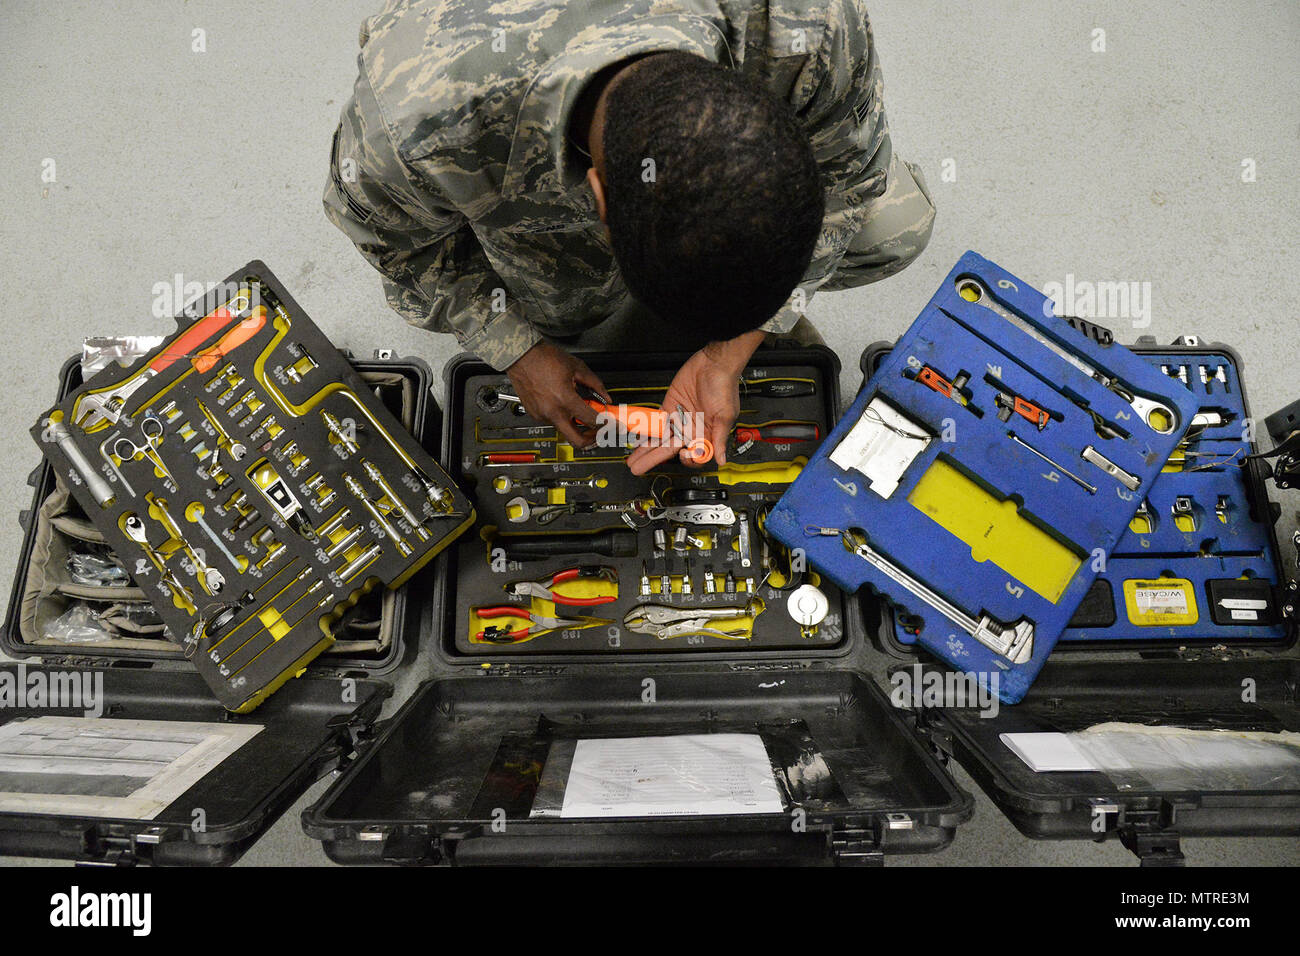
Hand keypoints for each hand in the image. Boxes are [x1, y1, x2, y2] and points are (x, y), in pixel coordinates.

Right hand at [506, 342, 609, 448]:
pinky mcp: (535, 415)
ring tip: (581, 410)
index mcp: (565, 400)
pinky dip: (563, 417)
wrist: (521, 356)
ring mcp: (542, 415)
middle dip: (592, 440)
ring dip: (576, 425)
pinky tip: (564, 404)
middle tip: (599, 432)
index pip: (593, 421)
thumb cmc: (544, 358)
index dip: (607, 424)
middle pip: (577, 441)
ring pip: (565, 430)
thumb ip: (595, 384)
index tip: (612, 425)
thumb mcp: (577, 367)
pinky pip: (553, 422)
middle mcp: (553, 412)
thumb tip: (605, 397)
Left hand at [626, 330, 765, 474]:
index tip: (682, 456)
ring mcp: (678, 419)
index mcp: (706, 434)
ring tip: (632, 460)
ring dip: (645, 450)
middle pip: (669, 450)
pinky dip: (646, 430)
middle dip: (653, 460)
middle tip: (637, 468)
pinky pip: (656, 422)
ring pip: (659, 439)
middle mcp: (690, 429)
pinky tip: (636, 438)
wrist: (713, 364)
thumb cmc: (724, 386)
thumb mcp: (725, 416)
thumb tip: (721, 459)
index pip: (692, 455)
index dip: (686, 459)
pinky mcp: (669, 407)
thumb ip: (720, 439)